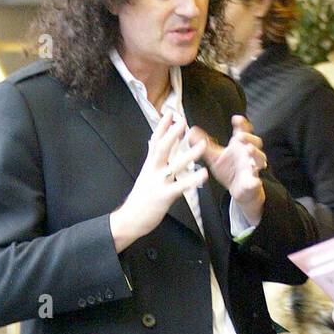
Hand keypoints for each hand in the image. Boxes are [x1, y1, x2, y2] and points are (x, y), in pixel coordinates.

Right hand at [110, 110, 207, 251]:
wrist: (129, 220)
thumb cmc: (140, 200)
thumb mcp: (145, 176)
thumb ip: (152, 161)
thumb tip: (154, 146)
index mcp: (149, 165)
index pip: (154, 141)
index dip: (162, 126)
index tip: (169, 113)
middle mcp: (152, 171)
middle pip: (162, 147)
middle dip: (172, 133)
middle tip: (184, 120)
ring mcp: (158, 183)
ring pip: (174, 164)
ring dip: (189, 153)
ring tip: (202, 144)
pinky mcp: (164, 196)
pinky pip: (180, 186)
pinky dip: (192, 180)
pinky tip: (204, 174)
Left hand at [189, 115, 266, 224]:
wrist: (238, 190)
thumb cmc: (229, 170)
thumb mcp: (214, 156)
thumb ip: (204, 145)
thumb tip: (191, 131)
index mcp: (239, 145)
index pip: (243, 130)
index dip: (242, 123)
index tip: (236, 119)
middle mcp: (248, 154)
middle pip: (254, 141)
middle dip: (248, 137)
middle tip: (239, 136)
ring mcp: (252, 167)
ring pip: (259, 158)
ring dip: (255, 153)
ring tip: (249, 150)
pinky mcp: (252, 182)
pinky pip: (256, 181)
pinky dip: (255, 181)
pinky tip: (254, 180)